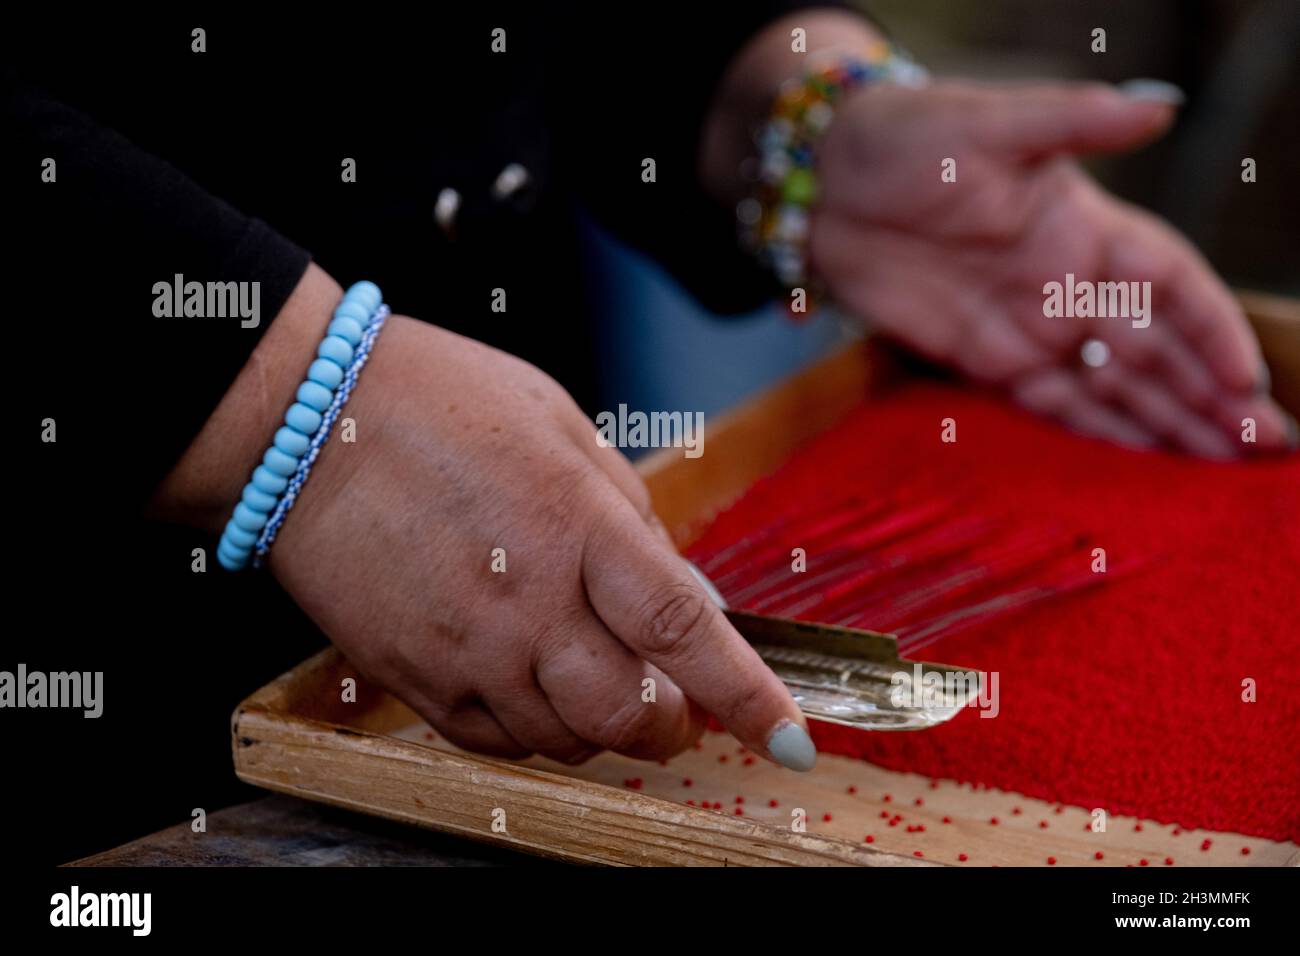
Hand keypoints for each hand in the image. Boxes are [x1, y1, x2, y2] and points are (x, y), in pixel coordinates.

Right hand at [252, 289, 814, 768]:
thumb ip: (633, 516)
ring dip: (603, 728)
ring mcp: (464, 647)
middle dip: (673, 725)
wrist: (304, 421)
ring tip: (597, 682)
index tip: (788, 738)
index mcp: (576, 523)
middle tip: (678, 707)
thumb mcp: (562, 426)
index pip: (681, 630)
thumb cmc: (436, 403)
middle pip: (628, 713)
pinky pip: (493, 742)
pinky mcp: (412, 676)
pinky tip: (532, 686)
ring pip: (564, 741)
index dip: (746, 694)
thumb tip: (689, 596)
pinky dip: (533, 732)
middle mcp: (526, 600)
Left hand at [812, 79, 1295, 456]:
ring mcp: (1030, 326)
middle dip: (1209, 397)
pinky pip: (1050, 405)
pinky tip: (1137, 466)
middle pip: (1156, 348)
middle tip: (1262, 450)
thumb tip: (1160, 105)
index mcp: (1087, 228)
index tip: (1243, 383)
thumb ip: (1074, 120)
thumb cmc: (910, 137)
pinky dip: (1096, 434)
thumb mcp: (991, 124)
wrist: (828, 181)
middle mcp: (1070, 284)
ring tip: (1219, 470)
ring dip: (1167, 426)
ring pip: (1114, 385)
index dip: (1211, 331)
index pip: (1171, 286)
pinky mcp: (984, 358)